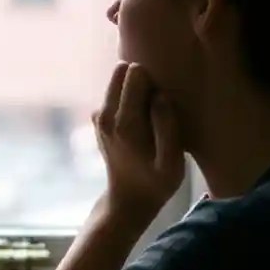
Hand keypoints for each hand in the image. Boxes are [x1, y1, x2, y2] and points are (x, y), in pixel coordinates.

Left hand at [92, 62, 184, 221]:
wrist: (128, 199)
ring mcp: (98, 116)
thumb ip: (167, 126)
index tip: (165, 101)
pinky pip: (114, 94)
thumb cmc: (156, 181)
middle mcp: (105, 115)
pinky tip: (141, 121)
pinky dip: (127, 99)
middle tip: (157, 106)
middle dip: (142, 80)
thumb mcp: (172, 161)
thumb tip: (160, 95)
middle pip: (121, 71)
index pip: (135, 74)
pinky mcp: (97, 119)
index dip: (154, 81)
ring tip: (150, 115)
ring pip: (117, 81)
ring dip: (135, 90)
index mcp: (125, 123)